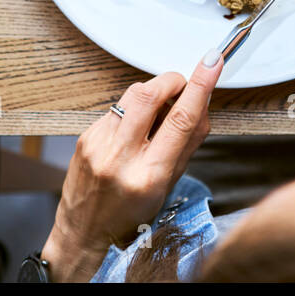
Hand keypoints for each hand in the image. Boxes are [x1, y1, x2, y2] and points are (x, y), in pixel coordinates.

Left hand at [42, 51, 223, 280]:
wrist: (84, 232)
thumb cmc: (130, 216)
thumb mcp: (168, 186)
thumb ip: (187, 143)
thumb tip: (202, 104)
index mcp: (148, 176)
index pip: (180, 120)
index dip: (200, 86)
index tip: (211, 63)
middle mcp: (120, 158)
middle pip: (149, 95)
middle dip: (172, 81)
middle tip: (182, 87)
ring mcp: (98, 144)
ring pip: (132, 95)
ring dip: (153, 94)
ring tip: (158, 114)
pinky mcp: (86, 136)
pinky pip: (117, 108)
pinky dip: (133, 110)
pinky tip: (134, 130)